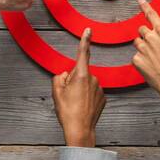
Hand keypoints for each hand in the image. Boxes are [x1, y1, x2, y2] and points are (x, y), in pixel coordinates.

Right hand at [52, 29, 105, 147]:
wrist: (80, 130)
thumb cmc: (68, 112)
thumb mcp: (56, 92)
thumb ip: (59, 78)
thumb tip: (65, 75)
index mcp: (81, 75)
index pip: (83, 53)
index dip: (85, 40)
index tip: (88, 30)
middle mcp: (93, 79)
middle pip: (80, 73)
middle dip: (74, 80)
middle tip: (68, 96)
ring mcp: (99, 88)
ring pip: (86, 84)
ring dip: (80, 90)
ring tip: (75, 103)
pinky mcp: (103, 97)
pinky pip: (92, 92)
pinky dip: (87, 97)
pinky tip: (82, 107)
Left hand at [132, 0, 159, 128]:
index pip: (152, 15)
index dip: (145, 7)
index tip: (141, 1)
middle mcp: (151, 38)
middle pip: (142, 29)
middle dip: (147, 35)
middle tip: (155, 45)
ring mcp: (142, 49)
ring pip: (138, 42)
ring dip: (144, 47)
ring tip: (155, 58)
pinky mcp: (137, 61)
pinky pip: (136, 57)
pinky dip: (142, 60)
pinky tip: (152, 66)